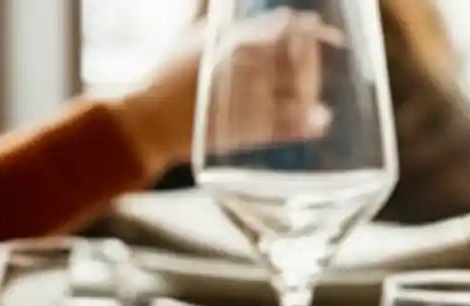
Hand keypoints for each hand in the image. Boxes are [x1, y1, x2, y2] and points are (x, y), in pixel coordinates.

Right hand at [111, 9, 341, 175]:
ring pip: (299, 92)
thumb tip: (225, 5)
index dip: (308, 30)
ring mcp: (251, 97)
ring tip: (315, 103)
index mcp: (234, 39)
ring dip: (311, 95)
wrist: (150, 121)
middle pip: (299, 61)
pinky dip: (308, 124)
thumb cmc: (169, 78)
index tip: (319, 33)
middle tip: (313, 72)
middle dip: (312, 65)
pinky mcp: (249, 128)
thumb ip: (212, 17)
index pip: (286, 28)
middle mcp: (247, 64)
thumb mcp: (192, 37)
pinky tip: (319, 122)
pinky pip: (289, 125)